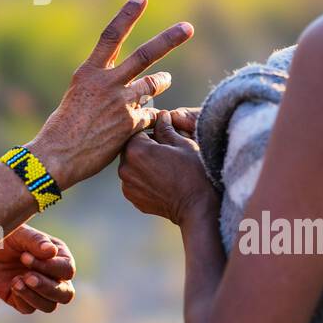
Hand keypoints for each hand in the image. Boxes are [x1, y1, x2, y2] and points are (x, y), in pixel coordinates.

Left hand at [0, 225, 75, 314]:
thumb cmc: (2, 234)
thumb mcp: (18, 233)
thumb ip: (35, 240)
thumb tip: (52, 252)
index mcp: (58, 255)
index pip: (67, 269)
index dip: (50, 267)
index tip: (24, 257)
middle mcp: (52, 275)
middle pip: (65, 294)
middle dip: (47, 288)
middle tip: (27, 276)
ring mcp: (37, 289)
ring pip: (50, 306)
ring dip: (34, 296)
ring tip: (16, 281)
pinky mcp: (20, 300)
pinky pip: (29, 309)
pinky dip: (22, 299)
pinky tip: (11, 285)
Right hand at [29, 0, 192, 187]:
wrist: (57, 156)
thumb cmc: (62, 129)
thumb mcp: (76, 97)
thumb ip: (99, 86)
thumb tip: (120, 83)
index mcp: (88, 72)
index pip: (111, 35)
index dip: (127, 14)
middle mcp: (106, 82)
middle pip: (144, 54)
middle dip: (169, 40)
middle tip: (188, 28)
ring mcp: (120, 102)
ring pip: (152, 85)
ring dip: (161, 81)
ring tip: (166, 78)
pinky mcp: (129, 123)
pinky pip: (150, 115)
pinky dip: (149, 118)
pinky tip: (144, 123)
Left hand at [119, 110, 215, 226]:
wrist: (197, 207)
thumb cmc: (194, 172)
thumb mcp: (183, 143)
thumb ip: (166, 128)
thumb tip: (161, 115)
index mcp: (136, 150)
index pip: (137, 130)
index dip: (151, 128)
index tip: (163, 132)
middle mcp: (125, 168)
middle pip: (131, 148)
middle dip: (145, 146)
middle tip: (166, 150)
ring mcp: (127, 185)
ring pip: (132, 165)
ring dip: (143, 162)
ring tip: (164, 166)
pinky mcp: (133, 197)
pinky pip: (134, 180)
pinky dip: (143, 177)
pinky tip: (161, 179)